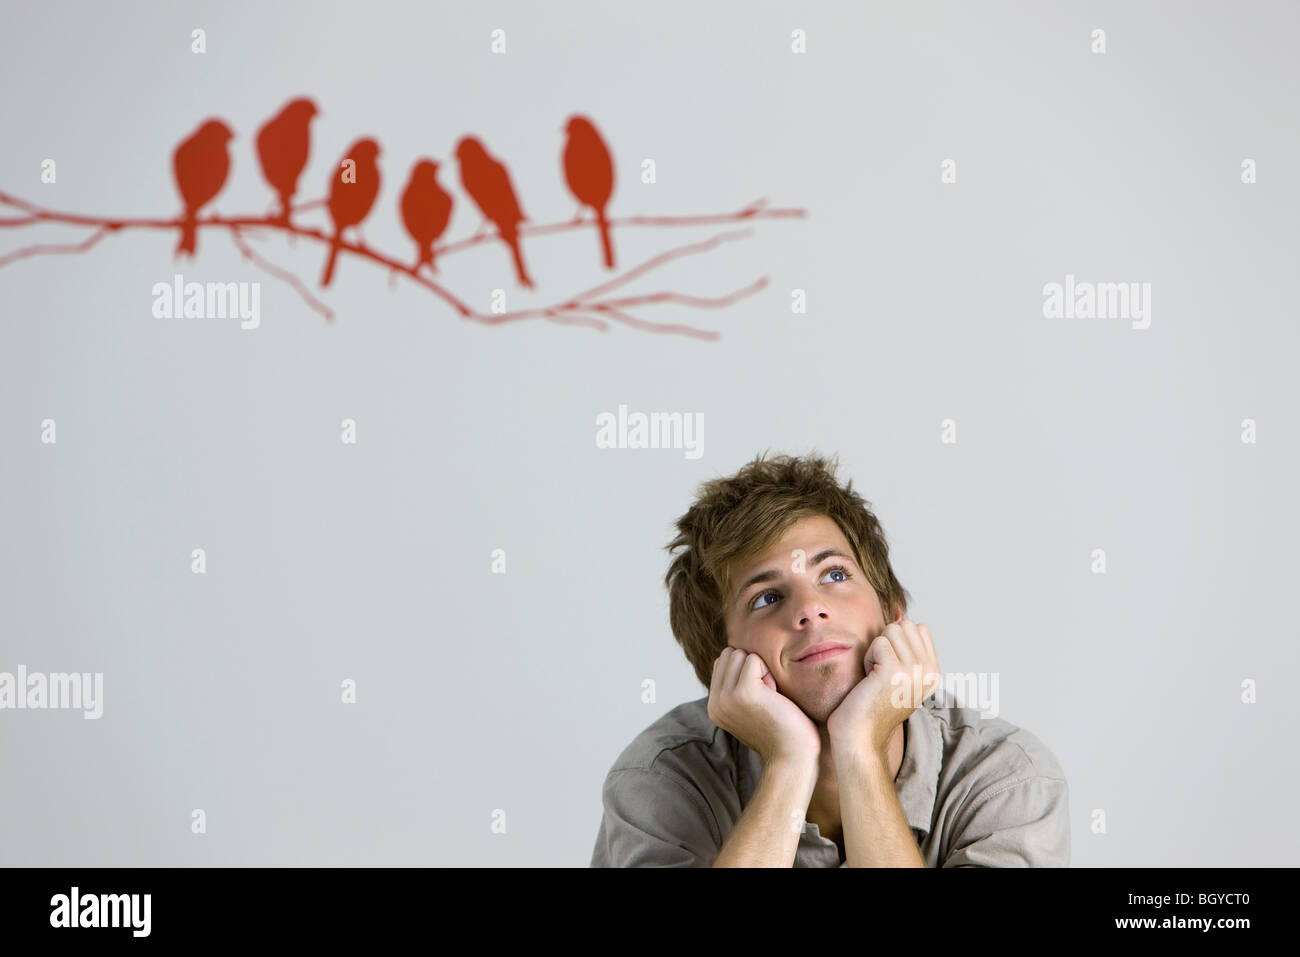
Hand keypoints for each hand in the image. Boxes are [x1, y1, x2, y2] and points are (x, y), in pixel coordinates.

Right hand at [706, 647, 820, 768]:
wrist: (792, 756)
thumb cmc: (780, 730)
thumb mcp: (748, 710)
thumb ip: (735, 688)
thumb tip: (735, 656)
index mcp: (714, 706)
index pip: (722, 663)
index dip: (745, 671)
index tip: (760, 696)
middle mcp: (716, 702)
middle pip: (728, 655)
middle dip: (750, 666)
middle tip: (766, 695)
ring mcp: (727, 697)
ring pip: (739, 654)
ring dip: (760, 668)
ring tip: (770, 695)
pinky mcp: (744, 692)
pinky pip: (754, 659)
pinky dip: (768, 671)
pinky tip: (775, 694)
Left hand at [826, 618, 939, 761]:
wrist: (860, 737)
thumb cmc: (871, 705)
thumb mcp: (900, 676)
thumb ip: (908, 651)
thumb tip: (902, 615)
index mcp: (934, 672)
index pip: (918, 627)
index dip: (896, 641)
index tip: (889, 669)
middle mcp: (930, 671)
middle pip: (904, 625)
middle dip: (885, 643)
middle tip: (879, 673)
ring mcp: (915, 671)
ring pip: (891, 630)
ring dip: (876, 651)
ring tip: (874, 676)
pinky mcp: (894, 671)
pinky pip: (878, 642)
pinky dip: (867, 658)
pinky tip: (869, 680)